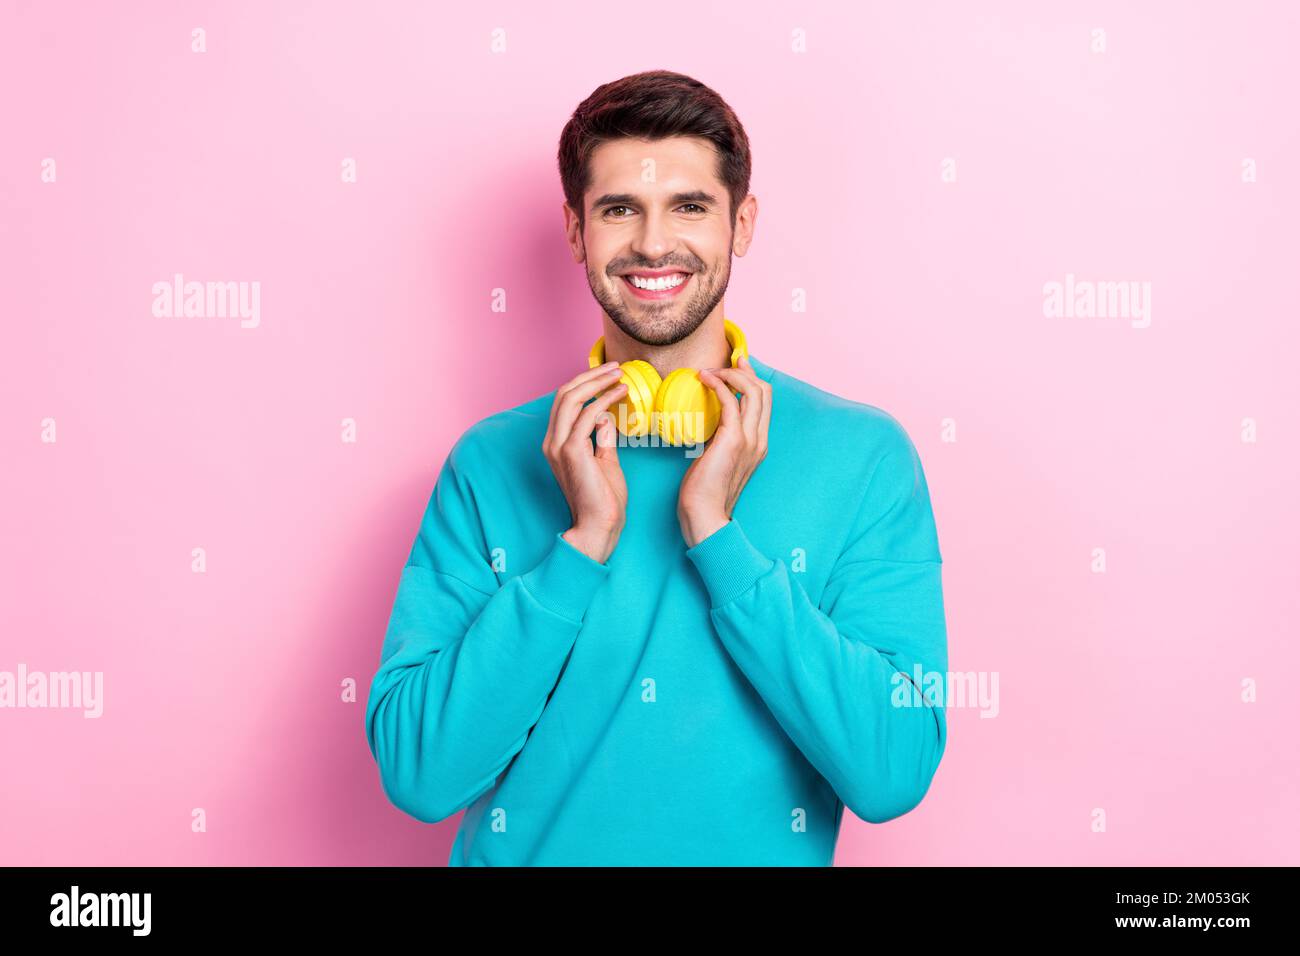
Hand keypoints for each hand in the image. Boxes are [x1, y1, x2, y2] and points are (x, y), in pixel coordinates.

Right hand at [543, 361, 628, 562]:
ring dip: (597, 382)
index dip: (585, 383)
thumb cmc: (604, 499)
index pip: (564, 402)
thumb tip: (606, 418)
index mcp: (557, 443)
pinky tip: (620, 394)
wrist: (598, 526)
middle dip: (590, 376)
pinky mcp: (571, 452)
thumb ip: (602, 438)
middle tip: (616, 367)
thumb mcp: (604, 461)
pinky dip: (604, 400)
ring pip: (571, 399)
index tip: (609, 375)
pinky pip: (586, 415)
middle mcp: (552, 441)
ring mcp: (558, 446)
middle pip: (565, 394)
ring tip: (619, 375)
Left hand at [677, 354, 770, 546]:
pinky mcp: (733, 440)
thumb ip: (721, 443)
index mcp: (759, 445)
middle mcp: (760, 440)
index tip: (736, 366)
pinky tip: (704, 379)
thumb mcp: (718, 462)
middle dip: (745, 370)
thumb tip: (712, 428)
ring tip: (711, 371)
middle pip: (764, 391)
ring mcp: (750, 439)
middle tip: (727, 360)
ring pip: (754, 391)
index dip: (752, 380)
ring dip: (731, 374)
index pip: (764, 403)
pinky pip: (731, 400)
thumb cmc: (705, 494)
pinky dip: (719, 384)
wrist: (706, 516)